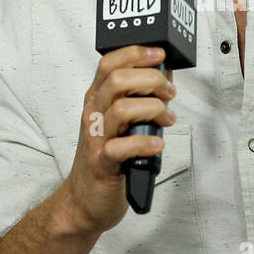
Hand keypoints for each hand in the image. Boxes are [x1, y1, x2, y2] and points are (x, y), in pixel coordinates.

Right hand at [62, 44, 176, 235]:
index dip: (135, 53)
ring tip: (167, 118)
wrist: (85, 200)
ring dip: (153, 109)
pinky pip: (120, 148)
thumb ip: (140, 99)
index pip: (109, 63)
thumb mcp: (122, 123)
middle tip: (168, 92)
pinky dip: (144, 144)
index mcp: (97, 100)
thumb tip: (165, 74)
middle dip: (151, 80)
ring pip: (121, 109)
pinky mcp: (102, 164)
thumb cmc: (107, 158)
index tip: (158, 54)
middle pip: (117, 80)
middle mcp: (94, 115)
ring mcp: (96, 139)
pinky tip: (157, 144)